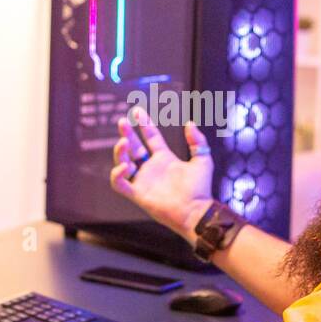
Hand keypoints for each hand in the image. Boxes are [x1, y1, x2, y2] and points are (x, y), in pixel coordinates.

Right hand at [110, 108, 213, 240]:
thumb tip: (190, 123)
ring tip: (124, 143)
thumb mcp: (202, 159)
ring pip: (123, 162)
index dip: (144, 124)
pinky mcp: (137, 194)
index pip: (150, 137)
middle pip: (133, 147)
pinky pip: (119, 184)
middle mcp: (151, 168)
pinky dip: (118, 174)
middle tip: (122, 121)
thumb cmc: (200, 188)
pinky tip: (127, 166)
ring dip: (120, 151)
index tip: (137, 111)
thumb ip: (197, 141)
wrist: (196, 211)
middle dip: (126, 133)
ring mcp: (143, 181)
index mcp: (164, 159)